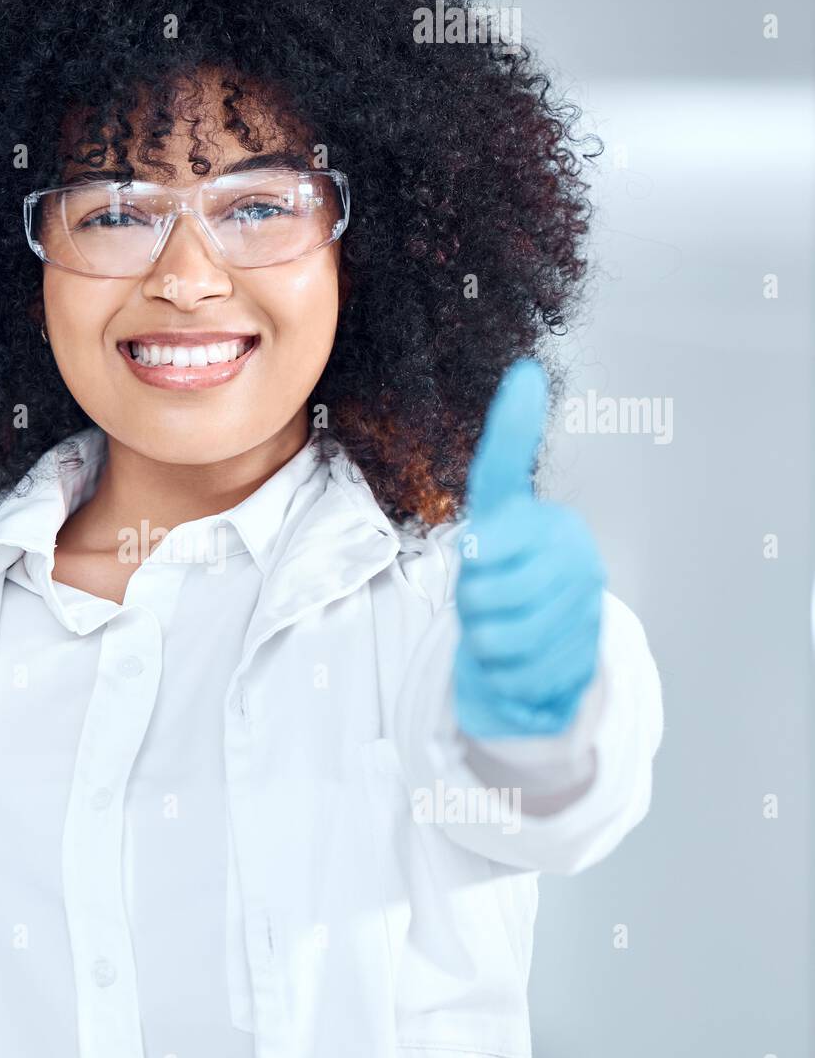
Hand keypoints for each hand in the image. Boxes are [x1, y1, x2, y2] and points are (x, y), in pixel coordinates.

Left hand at [453, 358, 605, 738]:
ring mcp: (581, 597)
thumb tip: (519, 413)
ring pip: (498, 636)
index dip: (514, 428)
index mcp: (531, 517)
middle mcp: (565, 547)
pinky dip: (511, 682)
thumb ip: (486, 528)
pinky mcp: (586, 650)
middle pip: (481, 588)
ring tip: (504, 636)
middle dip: (470, 610)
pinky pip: (522, 675)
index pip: (509, 470)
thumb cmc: (502, 590)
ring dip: (487, 649)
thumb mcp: (484, 550)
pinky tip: (526, 666)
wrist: (543, 657)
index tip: (524, 375)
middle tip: (486, 610)